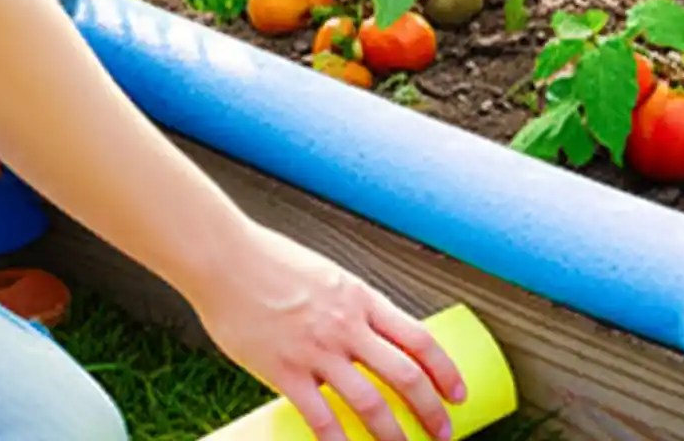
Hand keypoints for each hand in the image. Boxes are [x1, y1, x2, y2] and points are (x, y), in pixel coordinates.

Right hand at [189, 226, 466, 440]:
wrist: (225, 260)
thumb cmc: (271, 263)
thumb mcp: (329, 276)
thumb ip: (351, 307)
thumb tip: (370, 337)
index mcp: (361, 300)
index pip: (419, 339)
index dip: (446, 370)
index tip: (458, 392)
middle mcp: (347, 326)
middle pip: (405, 375)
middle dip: (431, 410)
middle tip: (443, 432)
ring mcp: (316, 351)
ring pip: (369, 402)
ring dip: (392, 434)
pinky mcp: (284, 371)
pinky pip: (320, 417)